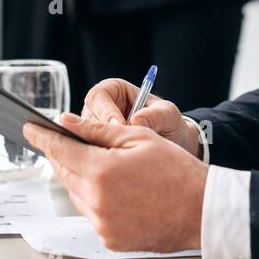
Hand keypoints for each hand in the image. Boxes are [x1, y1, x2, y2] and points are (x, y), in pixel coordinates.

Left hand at [22, 115, 207, 252]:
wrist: (201, 210)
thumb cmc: (176, 171)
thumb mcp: (137, 138)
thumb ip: (97, 131)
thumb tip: (67, 122)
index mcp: (102, 171)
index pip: (60, 149)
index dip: (42, 136)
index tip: (30, 128)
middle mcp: (96, 201)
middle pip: (65, 173)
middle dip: (64, 156)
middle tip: (68, 143)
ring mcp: (102, 223)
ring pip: (76, 194)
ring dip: (81, 178)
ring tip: (104, 167)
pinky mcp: (109, 238)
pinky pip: (92, 214)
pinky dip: (96, 199)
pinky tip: (117, 190)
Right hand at [81, 77, 202, 156]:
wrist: (173, 146)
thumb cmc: (168, 124)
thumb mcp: (169, 115)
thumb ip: (156, 114)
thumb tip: (136, 120)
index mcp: (113, 91)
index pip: (98, 97)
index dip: (106, 112)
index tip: (120, 126)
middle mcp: (99, 110)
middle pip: (85, 118)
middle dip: (101, 133)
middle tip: (117, 146)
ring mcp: (95, 131)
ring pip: (86, 138)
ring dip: (101, 148)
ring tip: (121, 157)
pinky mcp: (96, 149)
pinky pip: (91, 155)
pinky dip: (102, 161)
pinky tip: (118, 167)